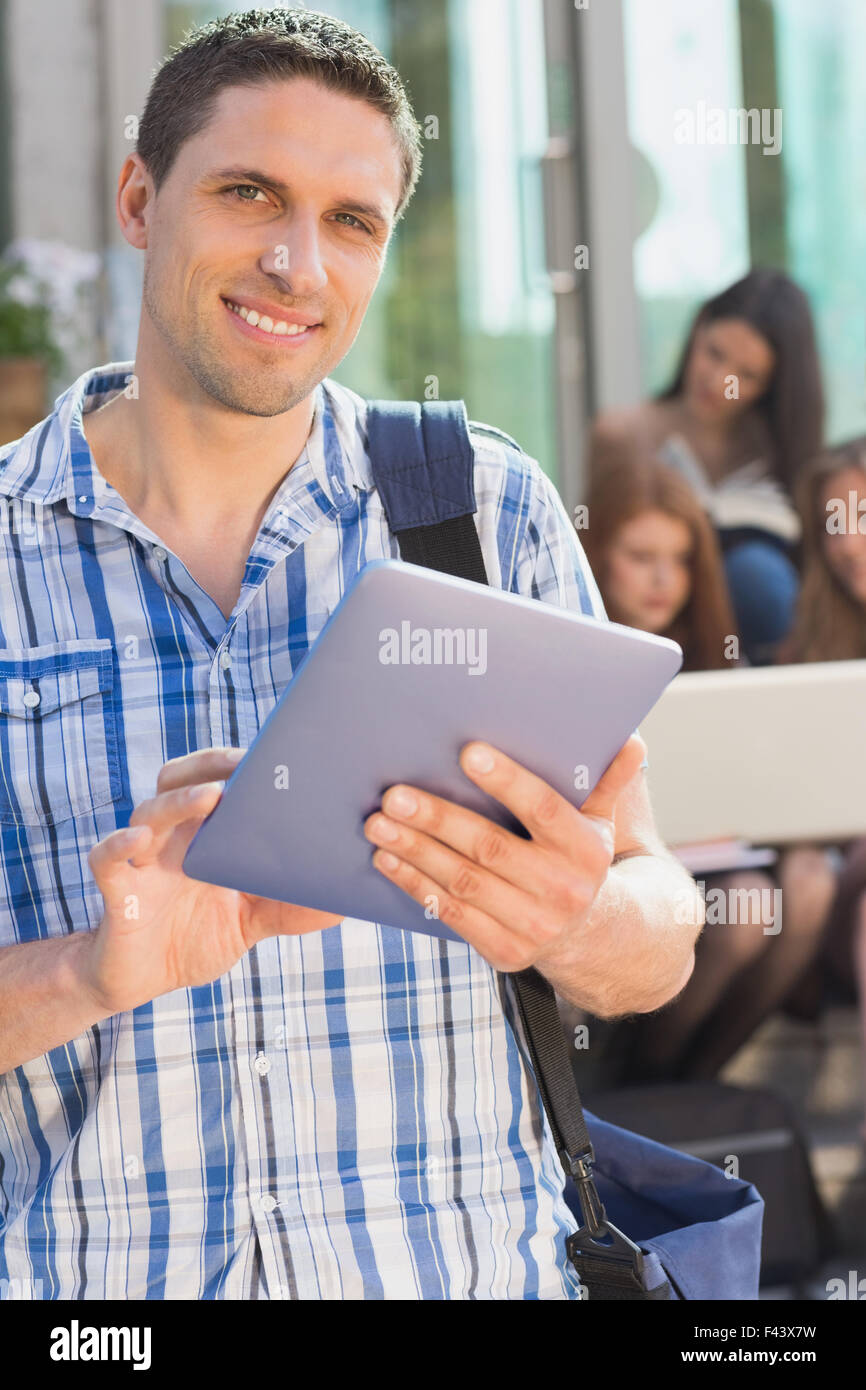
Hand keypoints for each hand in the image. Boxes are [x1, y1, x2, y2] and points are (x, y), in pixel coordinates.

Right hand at [82, 748, 341, 1014]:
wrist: (143, 982)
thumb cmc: (198, 937)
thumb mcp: (253, 922)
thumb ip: (292, 909)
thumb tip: (345, 904)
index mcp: (206, 834)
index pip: (219, 781)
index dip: (240, 764)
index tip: (276, 752)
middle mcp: (173, 836)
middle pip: (179, 779)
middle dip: (208, 764)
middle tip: (242, 762)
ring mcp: (143, 859)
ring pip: (150, 813)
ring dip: (179, 802)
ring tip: (211, 796)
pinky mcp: (117, 890)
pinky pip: (108, 858)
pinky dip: (119, 844)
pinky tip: (139, 841)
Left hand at [363, 734, 645, 972]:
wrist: (597, 937)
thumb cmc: (583, 858)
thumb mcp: (603, 821)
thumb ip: (607, 781)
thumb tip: (631, 741)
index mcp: (586, 848)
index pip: (542, 809)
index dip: (507, 781)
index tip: (468, 752)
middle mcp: (562, 889)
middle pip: (489, 848)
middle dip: (437, 819)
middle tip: (394, 794)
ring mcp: (533, 926)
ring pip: (464, 882)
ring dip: (415, 852)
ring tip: (378, 824)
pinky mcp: (506, 952)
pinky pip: (452, 915)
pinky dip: (415, 886)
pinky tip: (388, 861)